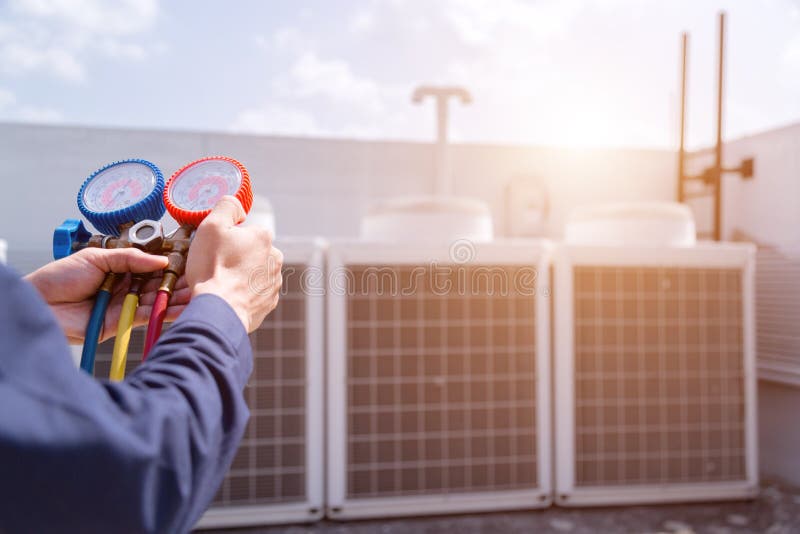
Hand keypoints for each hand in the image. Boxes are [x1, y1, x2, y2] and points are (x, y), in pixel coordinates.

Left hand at [25, 248, 190, 343]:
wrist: (38, 304)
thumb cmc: (59, 277)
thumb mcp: (96, 258)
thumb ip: (130, 259)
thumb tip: (160, 261)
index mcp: (120, 269)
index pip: (152, 267)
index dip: (171, 266)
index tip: (191, 264)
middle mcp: (126, 287)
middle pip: (159, 285)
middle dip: (180, 284)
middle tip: (202, 281)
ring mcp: (125, 306)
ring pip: (157, 302)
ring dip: (178, 300)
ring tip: (198, 296)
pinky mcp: (122, 324)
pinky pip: (147, 317)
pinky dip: (164, 313)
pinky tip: (180, 309)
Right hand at [186, 196, 281, 332]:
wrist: (219, 310)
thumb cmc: (214, 268)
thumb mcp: (212, 225)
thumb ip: (226, 206)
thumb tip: (236, 203)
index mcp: (264, 238)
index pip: (242, 232)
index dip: (223, 240)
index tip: (212, 250)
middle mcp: (275, 259)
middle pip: (247, 253)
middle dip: (231, 258)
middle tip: (212, 268)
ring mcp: (273, 283)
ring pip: (250, 274)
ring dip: (236, 277)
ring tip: (217, 284)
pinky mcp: (268, 304)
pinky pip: (251, 294)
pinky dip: (239, 294)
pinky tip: (225, 296)